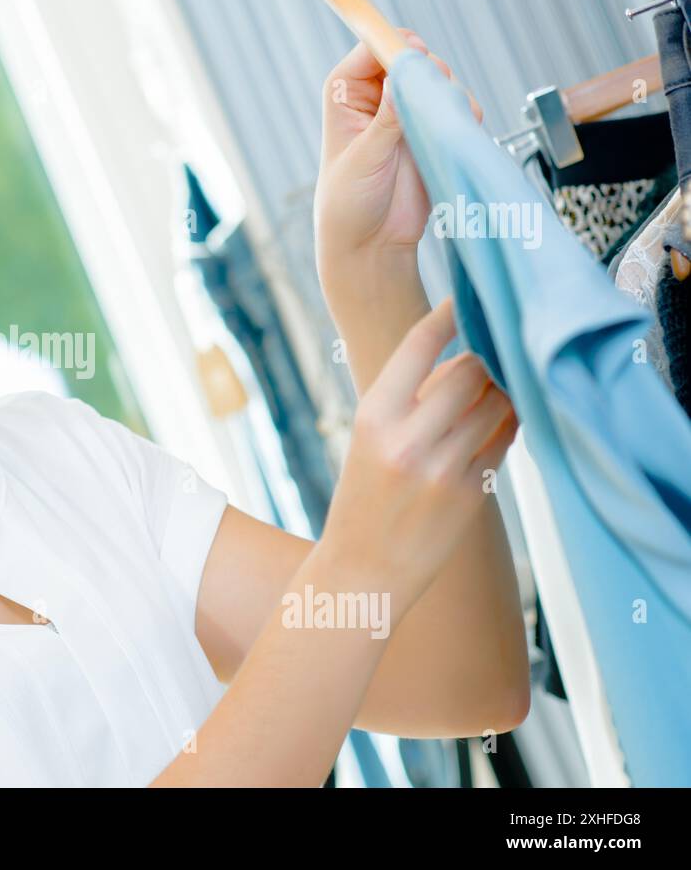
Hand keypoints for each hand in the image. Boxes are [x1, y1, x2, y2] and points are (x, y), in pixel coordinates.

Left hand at [314, 30, 482, 286]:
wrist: (372, 243)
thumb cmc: (348, 202)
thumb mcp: (364, 159)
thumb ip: (385, 120)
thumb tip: (400, 77)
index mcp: (346, 93)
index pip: (371, 49)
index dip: (393, 45)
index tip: (415, 55)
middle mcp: (377, 95)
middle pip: (412, 57)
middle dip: (428, 70)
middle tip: (434, 93)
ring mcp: (406, 111)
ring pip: (438, 79)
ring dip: (448, 93)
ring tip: (445, 118)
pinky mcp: (432, 130)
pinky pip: (456, 106)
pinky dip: (463, 113)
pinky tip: (458, 129)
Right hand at [320, 297, 518, 610]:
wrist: (363, 572)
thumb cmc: (362, 499)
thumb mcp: (367, 442)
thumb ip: (409, 401)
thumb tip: (467, 361)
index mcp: (372, 419)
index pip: (417, 346)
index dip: (445, 315)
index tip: (461, 297)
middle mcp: (409, 440)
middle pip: (470, 370)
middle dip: (480, 361)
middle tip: (479, 362)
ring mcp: (444, 469)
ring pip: (497, 402)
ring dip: (500, 390)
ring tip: (488, 395)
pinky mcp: (474, 492)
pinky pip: (506, 438)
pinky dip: (507, 423)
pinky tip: (494, 425)